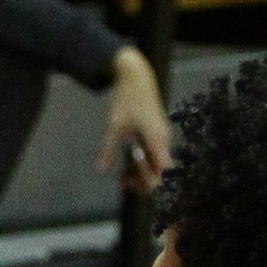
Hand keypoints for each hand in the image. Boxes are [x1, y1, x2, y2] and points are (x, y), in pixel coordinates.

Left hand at [100, 47, 171, 193]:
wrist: (137, 78)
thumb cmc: (127, 100)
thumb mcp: (114, 126)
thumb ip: (109, 150)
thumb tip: (101, 171)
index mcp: (157, 140)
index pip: (164, 172)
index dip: (154, 184)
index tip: (136, 188)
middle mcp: (163, 142)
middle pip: (161, 172)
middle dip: (144, 182)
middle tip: (123, 183)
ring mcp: (161, 139)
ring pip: (156, 166)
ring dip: (141, 175)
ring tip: (122, 178)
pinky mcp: (156, 137)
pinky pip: (153, 157)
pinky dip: (141, 165)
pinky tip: (126, 168)